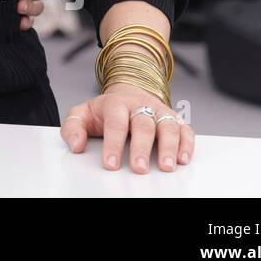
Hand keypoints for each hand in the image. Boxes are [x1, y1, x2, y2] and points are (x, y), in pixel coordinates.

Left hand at [62, 82, 193, 171]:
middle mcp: (141, 105)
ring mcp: (160, 111)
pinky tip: (183, 159)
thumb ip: (73, 127)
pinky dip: (187, 144)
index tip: (111, 163)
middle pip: (143, 124)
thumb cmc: (106, 110)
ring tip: (166, 166)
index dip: (113, 143)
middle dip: (141, 148)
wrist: (129, 92)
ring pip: (167, 126)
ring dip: (168, 146)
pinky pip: (185, 129)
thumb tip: (75, 145)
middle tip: (139, 168)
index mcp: (116, 103)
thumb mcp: (83, 113)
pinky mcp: (175, 119)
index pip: (115, 122)